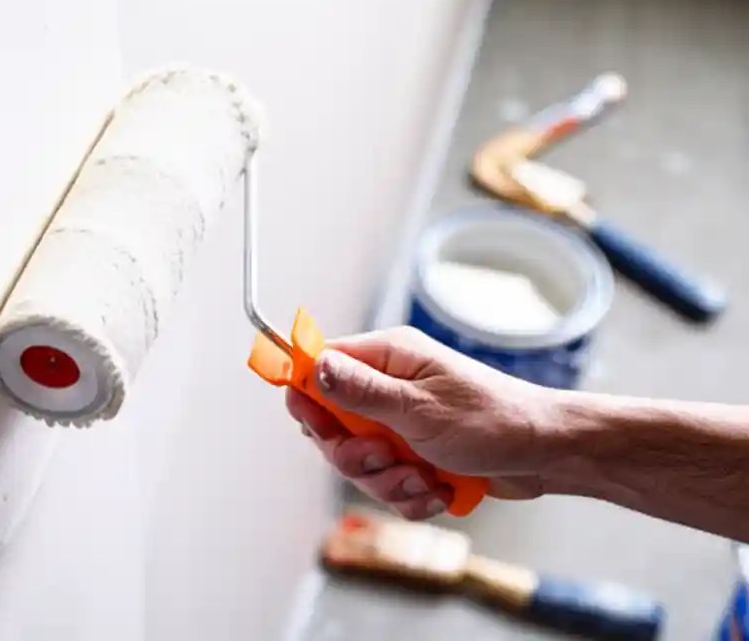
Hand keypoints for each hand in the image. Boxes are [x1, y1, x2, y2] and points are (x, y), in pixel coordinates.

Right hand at [287, 326, 560, 518]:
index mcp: (388, 358)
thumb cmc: (494, 420)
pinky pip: (387, 484)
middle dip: (356, 456)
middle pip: (331, 425)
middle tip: (386, 459)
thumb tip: (314, 365)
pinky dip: (410, 495)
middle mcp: (388, 387)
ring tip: (425, 478)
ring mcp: (400, 422)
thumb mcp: (420, 407)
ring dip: (389, 482)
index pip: (320, 365)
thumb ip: (361, 391)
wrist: (547, 454)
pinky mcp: (414, 455)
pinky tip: (438, 489)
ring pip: (359, 463)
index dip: (306, 394)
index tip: (310, 421)